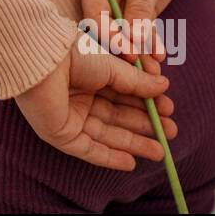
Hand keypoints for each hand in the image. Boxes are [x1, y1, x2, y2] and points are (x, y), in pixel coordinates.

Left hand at [14, 37, 177, 170]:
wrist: (43, 59)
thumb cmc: (74, 52)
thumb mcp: (113, 66)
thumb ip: (136, 81)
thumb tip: (163, 87)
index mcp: (89, 75)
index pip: (122, 95)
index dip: (146, 103)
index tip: (169, 109)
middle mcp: (78, 97)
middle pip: (117, 117)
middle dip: (144, 126)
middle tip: (171, 133)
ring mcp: (69, 116)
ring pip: (107, 135)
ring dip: (133, 144)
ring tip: (160, 151)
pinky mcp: (59, 133)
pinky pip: (88, 150)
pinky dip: (109, 157)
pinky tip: (131, 163)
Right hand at [79, 0, 184, 64]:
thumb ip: (140, 7)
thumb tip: (134, 40)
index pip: (95, 14)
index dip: (109, 36)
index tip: (128, 54)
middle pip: (107, 29)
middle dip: (125, 50)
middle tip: (141, 72)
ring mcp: (118, 4)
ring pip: (125, 34)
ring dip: (140, 52)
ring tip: (154, 70)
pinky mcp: (135, 12)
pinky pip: (140, 32)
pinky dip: (150, 44)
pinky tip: (159, 56)